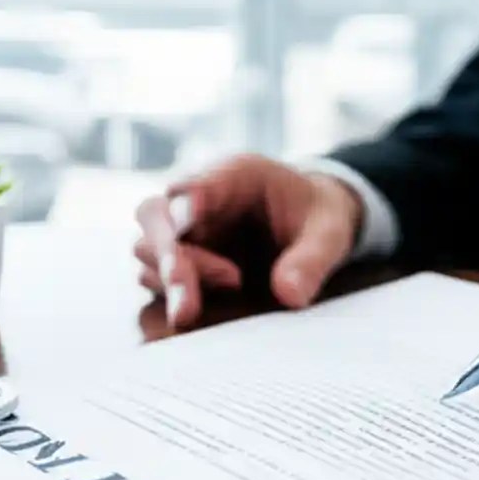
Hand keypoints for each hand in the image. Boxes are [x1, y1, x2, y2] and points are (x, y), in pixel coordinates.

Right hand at [134, 155, 363, 326]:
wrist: (313, 222)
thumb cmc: (318, 216)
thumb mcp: (330, 233)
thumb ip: (311, 260)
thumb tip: (289, 294)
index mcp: (235, 175)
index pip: (193, 184)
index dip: (184, 205)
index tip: (187, 221)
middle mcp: (198, 199)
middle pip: (153, 216)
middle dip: (168, 256)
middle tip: (189, 297)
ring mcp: (186, 231)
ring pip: (148, 250)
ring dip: (174, 279)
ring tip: (235, 285)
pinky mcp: (184, 260)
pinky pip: (157, 277)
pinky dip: (174, 294)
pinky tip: (212, 304)